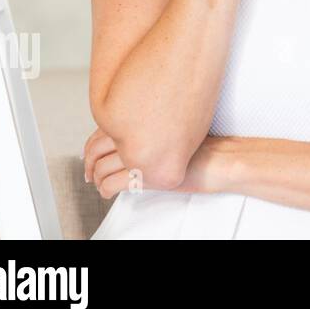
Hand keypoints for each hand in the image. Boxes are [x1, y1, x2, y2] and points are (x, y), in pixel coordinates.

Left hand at [83, 126, 227, 197]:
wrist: (221, 159)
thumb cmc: (202, 146)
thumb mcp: (172, 128)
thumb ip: (148, 127)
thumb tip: (122, 137)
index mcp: (144, 116)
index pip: (103, 130)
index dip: (91, 146)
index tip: (90, 156)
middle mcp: (139, 131)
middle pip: (96, 149)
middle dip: (88, 163)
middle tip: (90, 172)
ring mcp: (141, 153)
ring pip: (101, 168)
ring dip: (96, 178)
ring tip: (100, 183)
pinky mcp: (144, 175)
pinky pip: (111, 184)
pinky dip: (105, 190)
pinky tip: (108, 192)